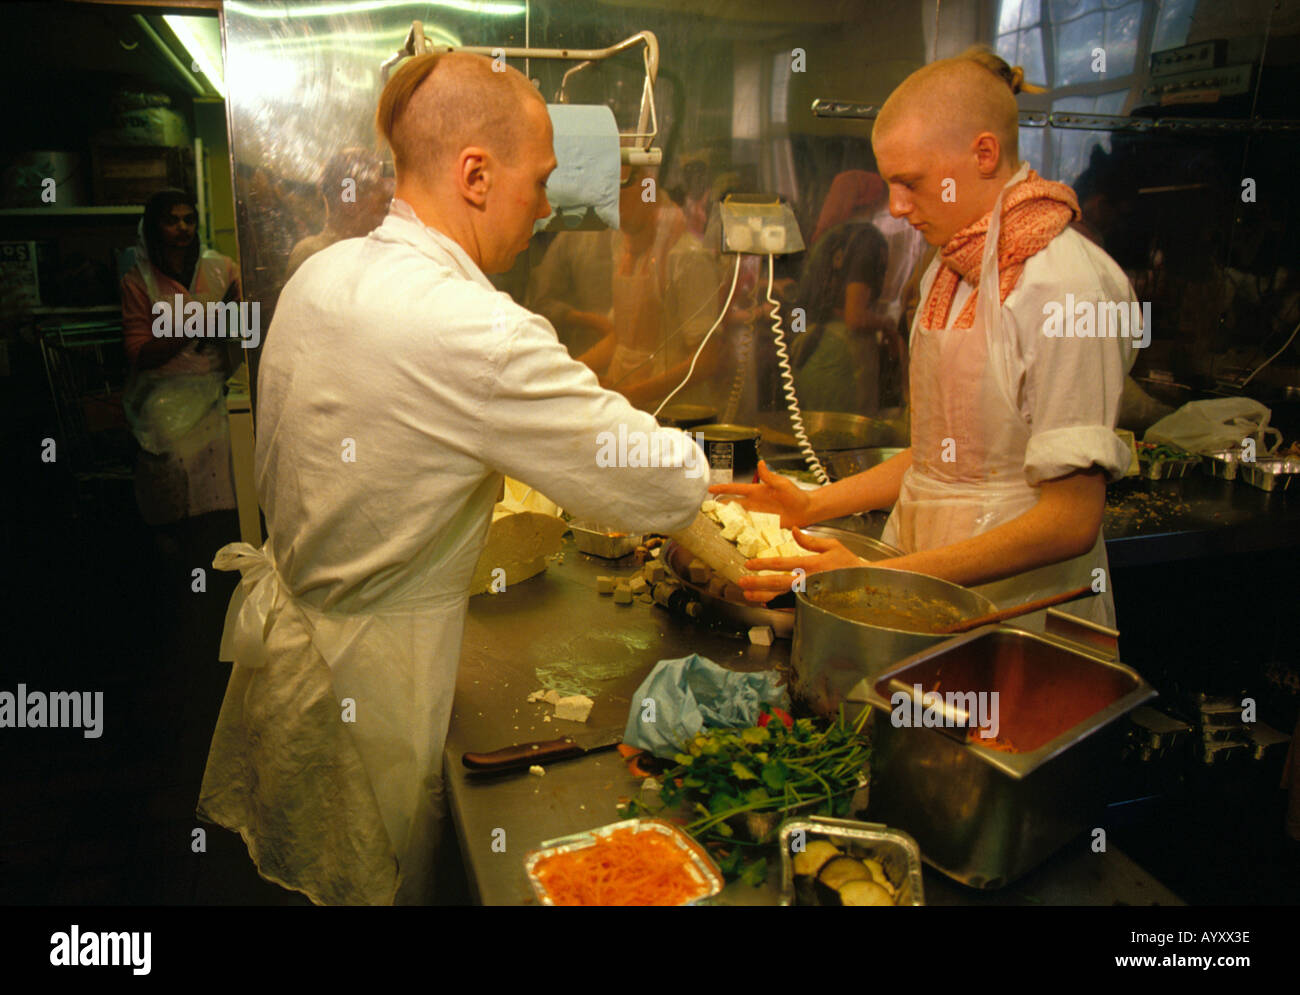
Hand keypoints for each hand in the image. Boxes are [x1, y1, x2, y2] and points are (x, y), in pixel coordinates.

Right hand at [708, 459, 812, 528]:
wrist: (807, 510)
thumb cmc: (796, 495)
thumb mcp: (782, 484)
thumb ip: (769, 476)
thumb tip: (761, 463)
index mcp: (756, 491)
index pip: (736, 489)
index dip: (723, 489)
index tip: (710, 489)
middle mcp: (754, 503)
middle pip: (733, 504)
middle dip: (719, 506)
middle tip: (706, 509)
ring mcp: (758, 515)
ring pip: (739, 516)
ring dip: (728, 519)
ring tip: (715, 523)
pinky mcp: (764, 525)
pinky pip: (749, 528)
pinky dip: (741, 530)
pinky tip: (733, 534)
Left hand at [735, 528, 865, 602]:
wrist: (867, 583)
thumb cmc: (848, 563)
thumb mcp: (832, 545)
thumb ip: (810, 540)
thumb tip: (794, 530)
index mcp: (812, 564)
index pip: (782, 563)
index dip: (763, 564)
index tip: (749, 564)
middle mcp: (809, 580)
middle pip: (778, 582)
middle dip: (758, 583)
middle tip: (742, 582)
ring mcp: (811, 594)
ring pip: (782, 596)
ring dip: (764, 596)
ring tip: (748, 595)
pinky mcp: (813, 602)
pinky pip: (792, 604)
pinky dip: (777, 603)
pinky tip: (766, 602)